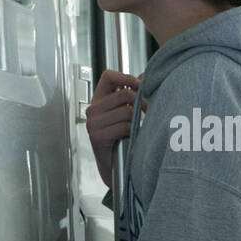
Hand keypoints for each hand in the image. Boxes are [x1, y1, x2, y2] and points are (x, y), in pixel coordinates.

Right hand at [86, 70, 142, 188]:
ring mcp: (93, 123)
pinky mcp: (97, 136)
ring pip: (126, 111)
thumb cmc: (120, 136)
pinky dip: (131, 131)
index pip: (108, 76)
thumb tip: (145, 76)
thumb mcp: (125, 111)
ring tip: (134, 128)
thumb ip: (133, 92)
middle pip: (123, 95)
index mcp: (98, 98)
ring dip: (136, 121)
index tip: (139, 85)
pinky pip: (123, 126)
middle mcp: (92, 109)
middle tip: (147, 110)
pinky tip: (129, 136)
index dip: (126, 77)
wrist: (113, 165)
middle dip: (140, 102)